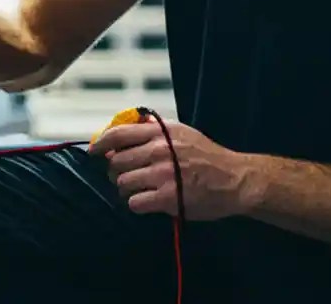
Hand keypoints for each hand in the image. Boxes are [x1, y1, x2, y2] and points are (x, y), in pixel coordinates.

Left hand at [89, 119, 253, 219]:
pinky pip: (135, 202)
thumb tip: (127, 126)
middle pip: (115, 162)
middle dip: (117, 171)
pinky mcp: (167, 197)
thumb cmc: (208, 157)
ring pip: (122, 183)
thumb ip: (155, 129)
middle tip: (130, 176)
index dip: (100, 144)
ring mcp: (162, 174)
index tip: (94, 152)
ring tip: (142, 190)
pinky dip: (138, 204)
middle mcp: (159, 149)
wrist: (235, 179)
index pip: (118, 134)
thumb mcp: (182, 133)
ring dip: (128, 189)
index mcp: (161, 132)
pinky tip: (150, 201)